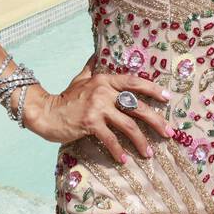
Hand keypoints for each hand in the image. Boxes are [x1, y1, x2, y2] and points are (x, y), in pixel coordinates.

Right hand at [25, 69, 174, 163]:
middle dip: (156, 120)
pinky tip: (124, 160)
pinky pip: (110, 139)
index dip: (153, 89)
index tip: (168, 98)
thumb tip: (97, 52)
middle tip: (168, 132)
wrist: (45, 112)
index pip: (134, 82)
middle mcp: (104, 91)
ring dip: (141, 141)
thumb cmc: (66, 97)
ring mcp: (97, 107)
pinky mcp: (90, 123)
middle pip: (137, 106)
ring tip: (148, 153)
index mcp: (105, 79)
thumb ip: (92, 67)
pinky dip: (118, 151)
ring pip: (128, 125)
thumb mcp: (80, 78)